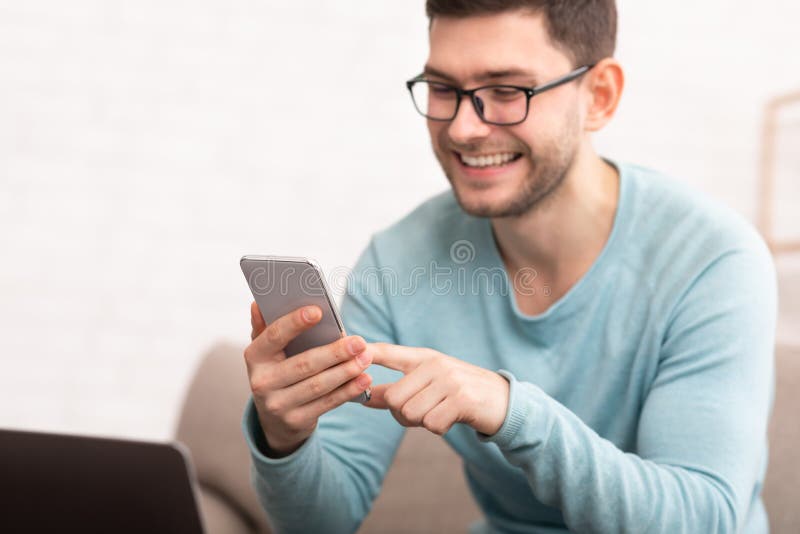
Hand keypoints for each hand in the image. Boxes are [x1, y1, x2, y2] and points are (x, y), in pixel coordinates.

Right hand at [245, 301, 373, 456]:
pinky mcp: (296, 421)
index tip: (318, 311)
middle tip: (359, 341)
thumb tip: (258, 304)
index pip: (274, 336)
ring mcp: (278, 405)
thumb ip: (265, 327)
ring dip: (346, 371)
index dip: (295, 323)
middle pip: (303, 364)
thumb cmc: (277, 372)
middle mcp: (262, 382)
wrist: (275, 420)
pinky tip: (364, 378)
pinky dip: (348, 390)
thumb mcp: (267, 351)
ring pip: (318, 385)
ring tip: (366, 357)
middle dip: (334, 352)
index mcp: (255, 357)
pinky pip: (327, 403)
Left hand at [363, 343, 509, 435]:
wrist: (503, 401)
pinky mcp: (461, 398)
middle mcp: (434, 364)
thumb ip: (397, 389)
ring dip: (421, 422)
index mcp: (424, 358)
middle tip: (424, 411)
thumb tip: (361, 396)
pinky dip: (438, 428)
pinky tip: (452, 418)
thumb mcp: (428, 385)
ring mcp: (448, 380)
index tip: (346, 351)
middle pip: (393, 398)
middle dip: (402, 414)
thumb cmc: (459, 394)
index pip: (388, 352)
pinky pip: (431, 424)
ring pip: (410, 413)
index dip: (366, 353)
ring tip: (439, 413)